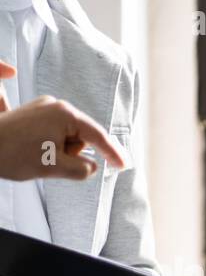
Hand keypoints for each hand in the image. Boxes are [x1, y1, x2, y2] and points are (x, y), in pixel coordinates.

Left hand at [0, 64, 125, 181]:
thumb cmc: (12, 154)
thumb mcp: (55, 168)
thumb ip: (83, 169)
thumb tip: (91, 166)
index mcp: (65, 114)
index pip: (98, 136)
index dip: (113, 153)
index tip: (123, 166)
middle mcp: (56, 105)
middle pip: (83, 136)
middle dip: (75, 152)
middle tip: (54, 162)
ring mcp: (44, 108)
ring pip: (69, 136)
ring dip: (62, 150)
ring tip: (41, 157)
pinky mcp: (35, 114)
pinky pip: (56, 133)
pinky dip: (53, 146)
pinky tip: (38, 152)